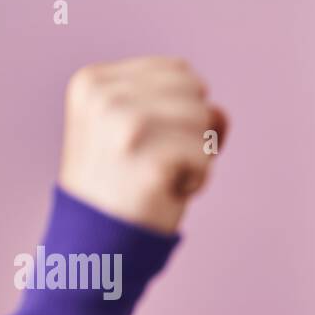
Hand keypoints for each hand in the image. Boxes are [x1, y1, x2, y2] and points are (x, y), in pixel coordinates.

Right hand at [58, 56, 226, 234]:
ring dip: (196, 155)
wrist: (96, 244)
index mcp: (94, 81)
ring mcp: (124, 125)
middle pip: (195, 90)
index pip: (178, 70)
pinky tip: (167, 191)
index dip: (181, 112)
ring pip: (205, 118)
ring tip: (160, 176)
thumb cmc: (124, 188)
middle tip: (156, 163)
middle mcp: (104, 96)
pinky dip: (198, 179)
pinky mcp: (149, 158)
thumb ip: (181, 109)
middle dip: (191, 131)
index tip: (148, 143)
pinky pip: (206, 155)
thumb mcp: (139, 134)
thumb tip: (220, 113)